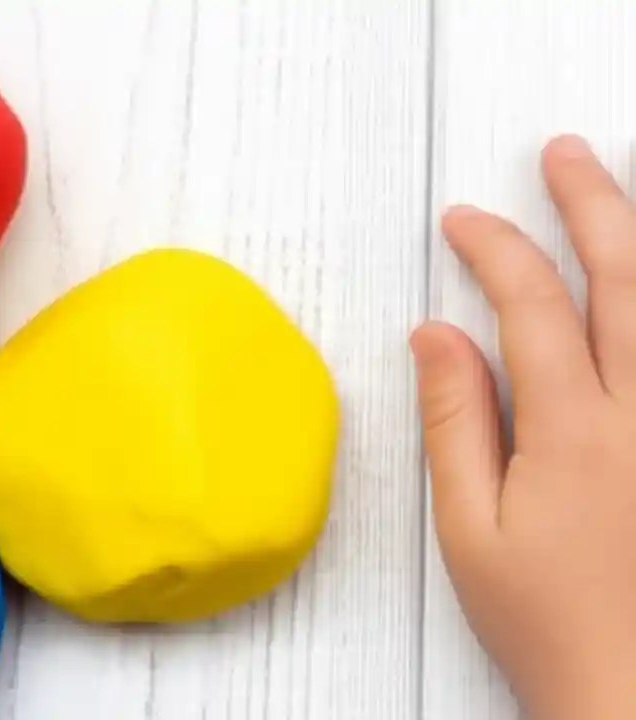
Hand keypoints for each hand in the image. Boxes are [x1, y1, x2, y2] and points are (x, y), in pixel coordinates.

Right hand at [413, 134, 635, 718]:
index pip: (532, 303)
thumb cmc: (550, 623)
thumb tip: (436, 335)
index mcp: (573, 431)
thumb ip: (455, 421)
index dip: (497, 247)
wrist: (633, 695)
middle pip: (625, 278)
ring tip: (623, 189)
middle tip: (563, 154)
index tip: (465, 221)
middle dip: (590, 203)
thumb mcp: (471, 529)